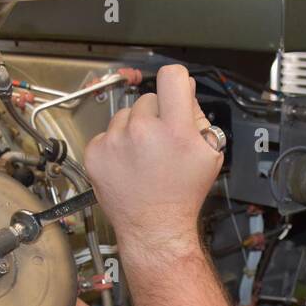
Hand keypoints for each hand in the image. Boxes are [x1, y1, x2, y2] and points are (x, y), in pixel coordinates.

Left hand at [83, 64, 223, 257]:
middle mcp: (142, 132)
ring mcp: (115, 142)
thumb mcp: (209, 156)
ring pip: (125, 115)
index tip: (175, 91)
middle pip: (148, 99)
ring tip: (143, 157)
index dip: (176, 82)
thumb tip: (186, 90)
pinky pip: (107, 133)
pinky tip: (128, 165)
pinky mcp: (96, 153)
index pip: (172, 77)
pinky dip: (116, 145)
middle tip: (162, 143)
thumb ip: (199, 117)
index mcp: (175, 130)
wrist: (155, 228)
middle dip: (156, 116)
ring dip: (134, 129)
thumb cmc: (182, 196)